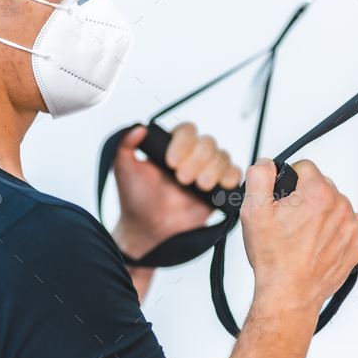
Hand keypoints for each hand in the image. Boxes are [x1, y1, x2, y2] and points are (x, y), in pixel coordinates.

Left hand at [112, 123, 240, 260]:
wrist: (148, 230)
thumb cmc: (135, 200)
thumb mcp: (123, 170)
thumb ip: (124, 146)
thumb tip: (138, 127)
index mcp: (171, 147)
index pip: (187, 131)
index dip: (182, 143)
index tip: (170, 162)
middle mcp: (190, 156)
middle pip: (207, 142)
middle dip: (196, 160)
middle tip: (182, 179)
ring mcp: (206, 171)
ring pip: (222, 156)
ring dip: (212, 169)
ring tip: (199, 186)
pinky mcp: (218, 188)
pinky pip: (234, 174)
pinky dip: (231, 177)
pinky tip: (219, 186)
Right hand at [242, 158, 357, 311]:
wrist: (289, 293)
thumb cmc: (274, 258)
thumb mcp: (253, 211)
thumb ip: (259, 176)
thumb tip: (267, 164)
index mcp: (317, 194)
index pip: (304, 167)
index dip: (288, 182)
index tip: (282, 201)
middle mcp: (339, 207)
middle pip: (320, 186)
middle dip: (304, 198)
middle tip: (288, 221)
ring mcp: (350, 227)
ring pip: (333, 206)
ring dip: (319, 214)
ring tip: (301, 235)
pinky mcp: (356, 244)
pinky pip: (345, 226)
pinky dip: (332, 231)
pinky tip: (315, 244)